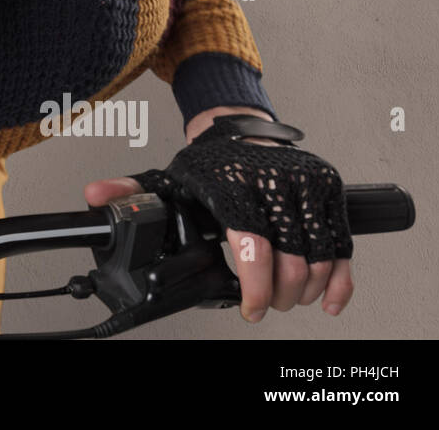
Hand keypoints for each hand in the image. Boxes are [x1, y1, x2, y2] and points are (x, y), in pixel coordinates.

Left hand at [85, 111, 355, 323]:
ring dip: (306, 289)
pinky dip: (340, 277)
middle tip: (264, 305)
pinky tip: (328, 298)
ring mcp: (304, 183)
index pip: (252, 245)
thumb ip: (130, 192)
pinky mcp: (328, 188)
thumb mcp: (167, 178)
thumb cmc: (208, 165)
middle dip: (277, 294)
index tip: (249, 307)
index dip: (253, 286)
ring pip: (320, 255)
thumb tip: (96, 198)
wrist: (240, 131)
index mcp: (231, 182)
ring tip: (286, 298)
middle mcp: (272, 179)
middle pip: (291, 259)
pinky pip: (343, 242)